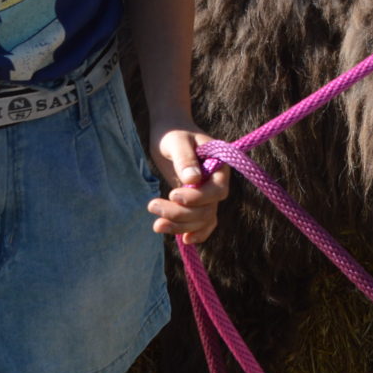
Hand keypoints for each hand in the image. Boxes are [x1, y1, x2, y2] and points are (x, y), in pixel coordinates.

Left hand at [146, 124, 229, 243]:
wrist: (169, 133)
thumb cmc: (173, 133)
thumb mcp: (177, 141)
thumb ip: (185, 158)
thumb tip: (192, 180)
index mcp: (220, 166)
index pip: (216, 190)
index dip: (197, 198)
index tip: (173, 194)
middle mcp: (217, 182)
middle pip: (207, 209)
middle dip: (181, 213)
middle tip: (153, 206)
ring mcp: (207, 194)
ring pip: (202, 219)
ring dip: (180, 226)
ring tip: (156, 225)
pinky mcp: (196, 202)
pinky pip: (203, 222)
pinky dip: (196, 232)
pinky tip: (183, 240)